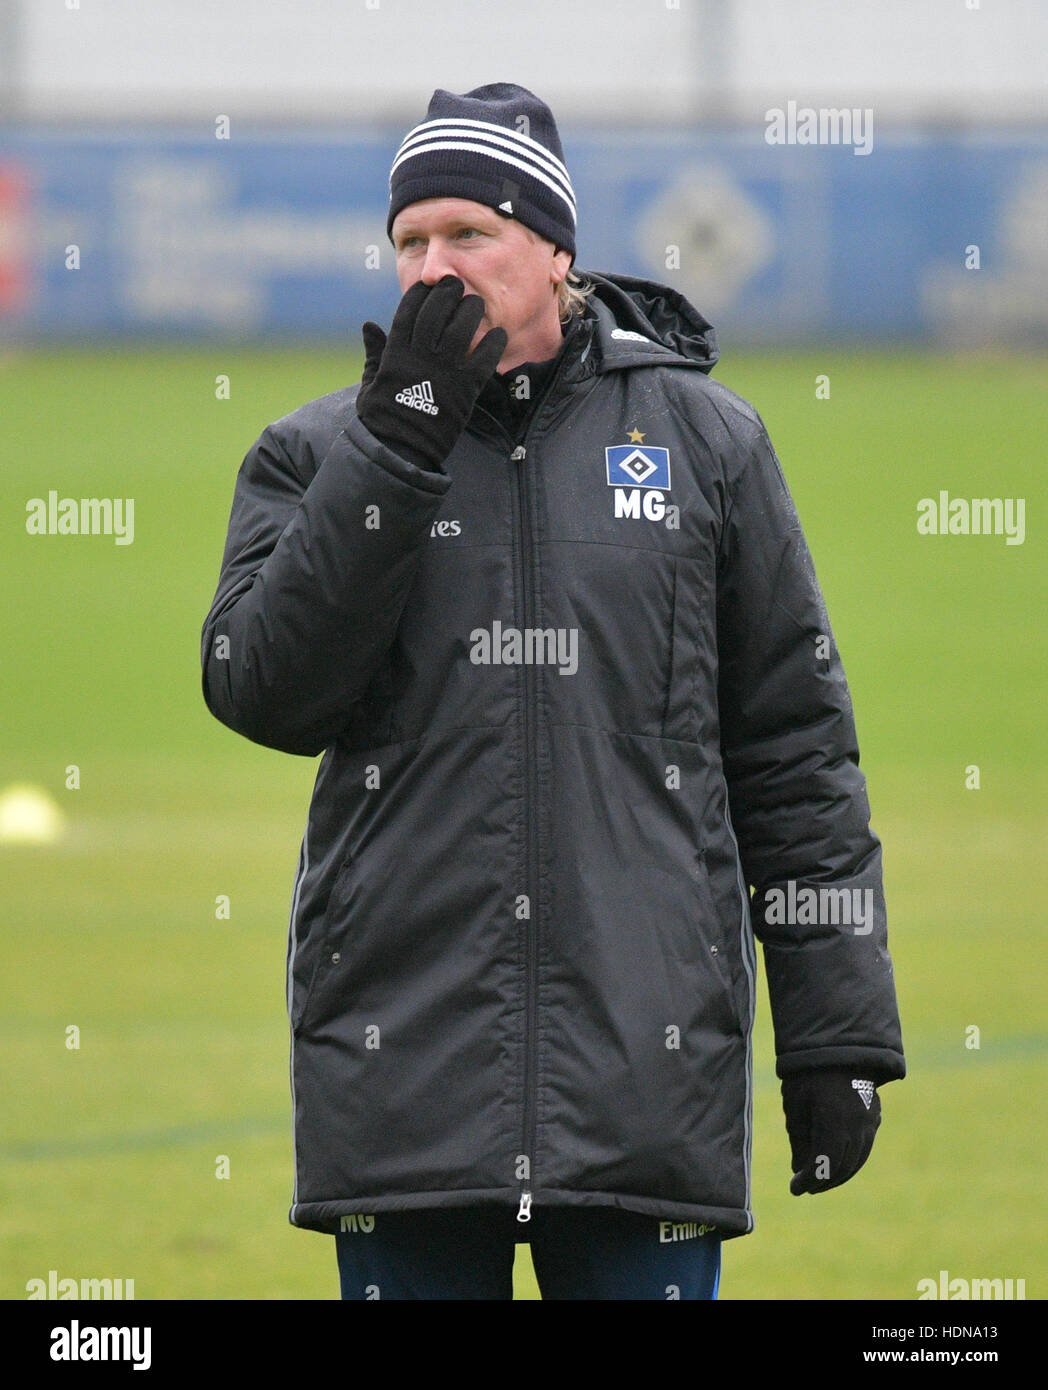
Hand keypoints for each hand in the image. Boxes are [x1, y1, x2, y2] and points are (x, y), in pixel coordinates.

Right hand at [355, 276, 506, 471]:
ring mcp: (444, 371)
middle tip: (457, 284)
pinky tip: (499, 334)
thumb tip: (369, 326)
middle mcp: (421, 356)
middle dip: (447, 293)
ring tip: (476, 303)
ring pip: (463, 328)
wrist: (402, 451)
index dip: (421, 293)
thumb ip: (374, 353)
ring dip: (471, 311)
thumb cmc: (383, 418)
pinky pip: (484, 359)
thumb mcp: (371, 383)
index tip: (429, 285)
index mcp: (396, 353)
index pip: (409, 310)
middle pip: (437, 311)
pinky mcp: (465, 388)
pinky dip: (493, 344)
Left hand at [780, 1068, 881, 1194]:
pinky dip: (851, 1159)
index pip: (823, 1164)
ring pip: (857, 1159)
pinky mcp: (875, 1116)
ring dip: (839, 1174)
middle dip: (823, 1181)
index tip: (794, 1188)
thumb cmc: (807, 1073)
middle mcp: (857, 1125)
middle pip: (843, 1166)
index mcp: (834, 1121)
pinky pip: (865, 1146)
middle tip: (806, 1187)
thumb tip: (800, 1170)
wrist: (837, 1046)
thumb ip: (800, 1140)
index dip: (809, 1180)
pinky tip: (836, 1162)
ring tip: (820, 1179)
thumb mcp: (796, 1105)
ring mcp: (870, 1121)